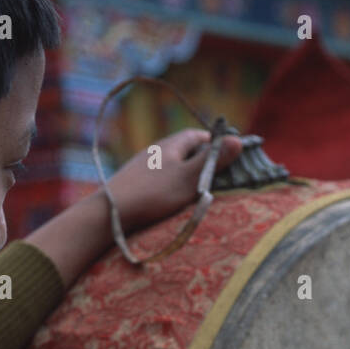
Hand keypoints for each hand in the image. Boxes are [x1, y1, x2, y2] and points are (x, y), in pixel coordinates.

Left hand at [105, 128, 243, 232]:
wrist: (111, 212)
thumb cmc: (154, 193)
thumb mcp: (189, 178)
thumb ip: (213, 161)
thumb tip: (238, 140)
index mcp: (172, 144)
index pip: (199, 136)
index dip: (215, 144)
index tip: (229, 156)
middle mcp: (157, 150)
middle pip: (185, 150)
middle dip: (201, 160)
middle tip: (216, 176)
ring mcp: (143, 166)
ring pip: (171, 165)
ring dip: (185, 174)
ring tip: (196, 190)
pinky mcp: (134, 182)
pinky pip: (159, 179)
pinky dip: (170, 185)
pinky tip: (170, 199)